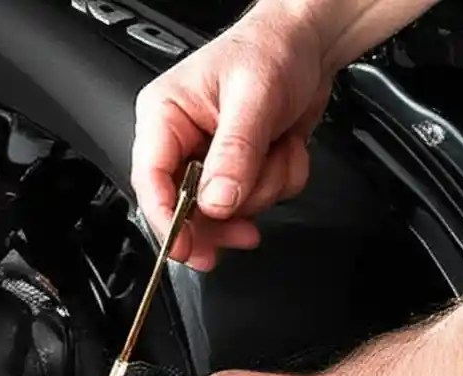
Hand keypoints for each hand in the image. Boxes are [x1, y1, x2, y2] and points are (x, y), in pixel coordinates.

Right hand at [131, 8, 334, 270]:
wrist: (312, 41)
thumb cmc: (272, 48)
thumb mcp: (252, 98)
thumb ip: (233, 153)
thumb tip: (215, 201)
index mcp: (164, 117)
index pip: (151, 181)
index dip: (166, 220)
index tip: (185, 248)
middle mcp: (181, 141)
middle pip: (184, 207)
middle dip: (222, 218)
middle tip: (243, 235)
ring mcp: (210, 159)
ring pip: (225, 209)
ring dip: (263, 189)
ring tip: (278, 152)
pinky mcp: (239, 169)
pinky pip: (257, 200)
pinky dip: (280, 181)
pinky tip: (284, 150)